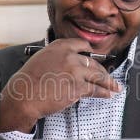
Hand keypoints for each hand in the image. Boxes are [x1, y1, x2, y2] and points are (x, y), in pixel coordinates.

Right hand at [0, 38, 122, 132]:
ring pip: (98, 76)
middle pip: (93, 63)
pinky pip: (95, 89)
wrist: (24, 95)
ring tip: (115, 87)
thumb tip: (70, 64)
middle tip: (109, 77)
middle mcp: (70, 56)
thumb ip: (58, 57)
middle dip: (103, 71)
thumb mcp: (42, 58)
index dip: (91, 53)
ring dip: (109, 83)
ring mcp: (75, 71)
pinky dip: (104, 93)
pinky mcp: (78, 87)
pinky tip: (108, 94)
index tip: (96, 58)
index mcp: (60, 46)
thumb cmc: (28, 80)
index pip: (82, 45)